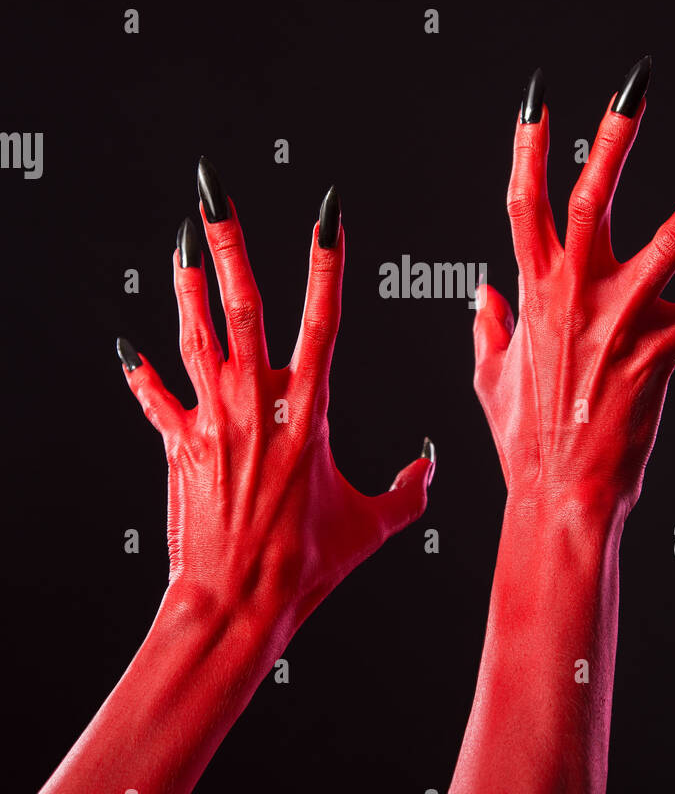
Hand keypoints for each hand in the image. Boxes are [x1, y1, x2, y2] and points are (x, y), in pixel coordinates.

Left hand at [119, 160, 434, 649]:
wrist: (236, 601)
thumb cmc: (304, 566)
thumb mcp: (370, 526)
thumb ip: (408, 492)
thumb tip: (429, 470)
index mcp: (310, 408)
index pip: (324, 316)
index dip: (328, 260)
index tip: (328, 212)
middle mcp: (258, 400)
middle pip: (243, 305)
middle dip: (228, 243)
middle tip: (213, 193)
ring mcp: (213, 418)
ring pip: (195, 334)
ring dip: (186, 286)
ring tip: (179, 242)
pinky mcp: (179, 444)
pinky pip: (156, 398)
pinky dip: (141, 373)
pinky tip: (126, 347)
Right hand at [473, 59, 674, 513]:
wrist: (560, 494)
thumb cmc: (525, 442)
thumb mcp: (490, 379)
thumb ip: (488, 329)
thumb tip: (483, 295)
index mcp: (530, 294)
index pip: (522, 202)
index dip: (529, 146)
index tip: (540, 100)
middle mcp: (572, 297)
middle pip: (588, 199)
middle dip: (612, 137)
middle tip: (637, 87)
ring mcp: (617, 323)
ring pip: (664, 246)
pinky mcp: (659, 354)